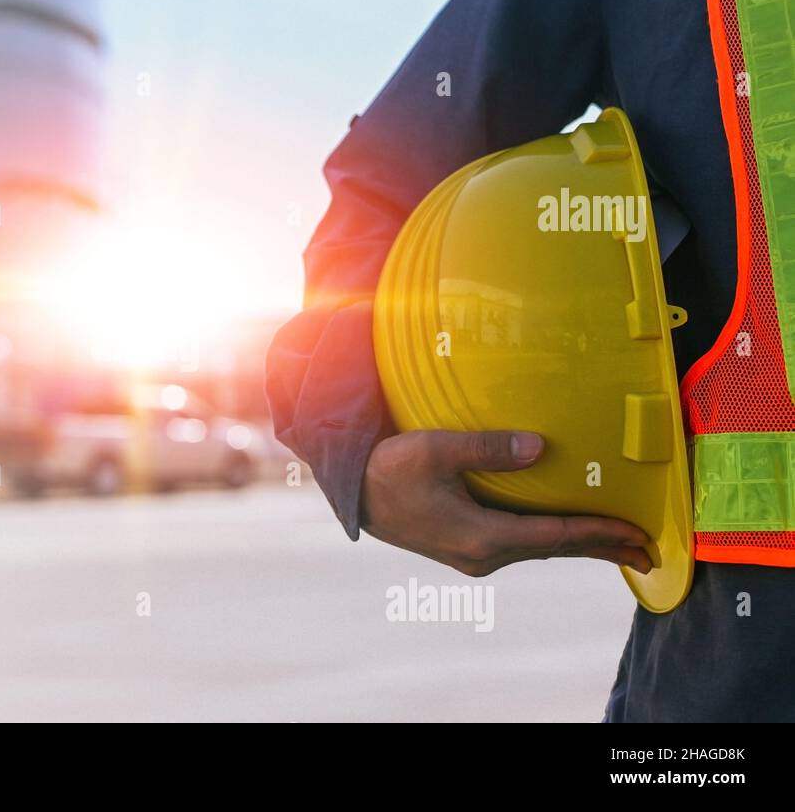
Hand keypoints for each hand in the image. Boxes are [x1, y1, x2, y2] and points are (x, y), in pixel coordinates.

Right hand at [360, 430, 651, 576]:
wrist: (353, 493)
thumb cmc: (388, 468)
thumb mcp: (435, 450)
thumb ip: (487, 448)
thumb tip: (540, 447)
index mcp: (481, 536)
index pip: (556, 535)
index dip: (601, 533)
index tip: (640, 534)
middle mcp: (482, 554)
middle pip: (556, 551)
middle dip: (603, 549)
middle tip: (650, 553)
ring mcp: (472, 555)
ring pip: (539, 549)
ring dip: (579, 546)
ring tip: (617, 544)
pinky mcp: (463, 547)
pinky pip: (521, 545)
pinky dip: (552, 539)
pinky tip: (562, 533)